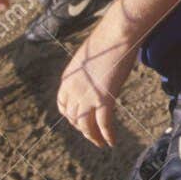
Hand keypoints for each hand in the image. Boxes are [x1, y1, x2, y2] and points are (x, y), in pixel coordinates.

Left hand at [57, 29, 135, 146]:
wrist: (116, 36)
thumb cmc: (107, 41)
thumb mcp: (88, 58)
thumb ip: (87, 73)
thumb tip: (95, 77)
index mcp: (67, 79)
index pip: (63, 105)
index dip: (70, 117)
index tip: (79, 122)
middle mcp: (72, 90)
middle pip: (74, 118)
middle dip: (82, 129)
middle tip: (92, 135)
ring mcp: (87, 96)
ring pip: (86, 126)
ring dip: (93, 137)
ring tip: (100, 143)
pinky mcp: (104, 99)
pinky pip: (104, 124)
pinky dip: (107, 135)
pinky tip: (112, 142)